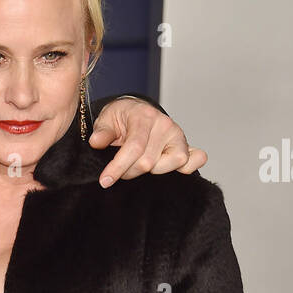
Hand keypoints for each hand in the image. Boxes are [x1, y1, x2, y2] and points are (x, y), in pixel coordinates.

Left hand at [89, 97, 207, 186]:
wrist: (135, 111)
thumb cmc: (121, 117)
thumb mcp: (106, 120)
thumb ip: (102, 132)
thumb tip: (96, 142)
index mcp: (144, 117)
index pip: (134, 147)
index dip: (118, 167)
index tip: (105, 181)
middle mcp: (164, 125)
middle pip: (149, 161)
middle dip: (129, 172)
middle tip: (120, 170)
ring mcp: (178, 135)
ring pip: (173, 163)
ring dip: (153, 171)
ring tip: (139, 165)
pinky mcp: (187, 145)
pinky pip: (196, 159)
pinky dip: (188, 167)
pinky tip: (170, 169)